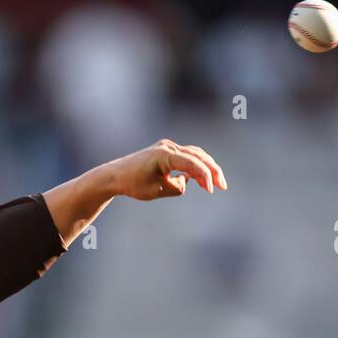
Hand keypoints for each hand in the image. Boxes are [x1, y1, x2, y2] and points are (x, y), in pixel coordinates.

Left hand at [110, 138, 227, 199]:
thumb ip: (177, 187)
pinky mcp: (166, 151)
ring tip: (215, 184)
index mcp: (164, 155)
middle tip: (222, 186)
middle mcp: (168, 147)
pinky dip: (195, 166)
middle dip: (212, 170)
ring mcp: (167, 147)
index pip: (192, 163)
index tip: (211, 190)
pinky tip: (199, 180)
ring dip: (206, 168)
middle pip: (198, 156)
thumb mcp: (157, 191)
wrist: (115, 175)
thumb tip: (187, 181)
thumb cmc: (133, 184)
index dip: (204, 176)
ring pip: (194, 155)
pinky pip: (186, 157)